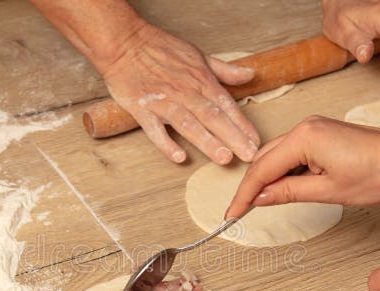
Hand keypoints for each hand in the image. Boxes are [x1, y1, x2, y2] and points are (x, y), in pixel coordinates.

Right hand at [100, 23, 259, 164]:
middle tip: (248, 155)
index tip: (256, 142)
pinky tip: (179, 158)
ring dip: (207, 141)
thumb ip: (224, 70)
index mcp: (200, 80)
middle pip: (213, 117)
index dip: (242, 124)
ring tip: (224, 158)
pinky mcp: (142, 109)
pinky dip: (166, 143)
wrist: (124, 43)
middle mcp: (185, 92)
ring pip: (189, 124)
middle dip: (232, 137)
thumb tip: (250, 74)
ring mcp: (163, 102)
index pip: (226, 105)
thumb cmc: (160, 48)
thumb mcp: (198, 55)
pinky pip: (155, 130)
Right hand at [225, 115, 379, 218]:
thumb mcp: (328, 191)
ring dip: (268, 180)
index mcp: (303, 138)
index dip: (244, 194)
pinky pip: (291, 152)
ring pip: (276, 156)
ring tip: (261, 205)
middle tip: (240, 212)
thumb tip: (260, 198)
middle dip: (252, 187)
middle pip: (264, 159)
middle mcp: (303, 127)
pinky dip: (284, 171)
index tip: (232, 213)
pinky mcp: (320, 133)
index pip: (262, 170)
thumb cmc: (379, 172)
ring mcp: (311, 128)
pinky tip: (284, 189)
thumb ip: (288, 192)